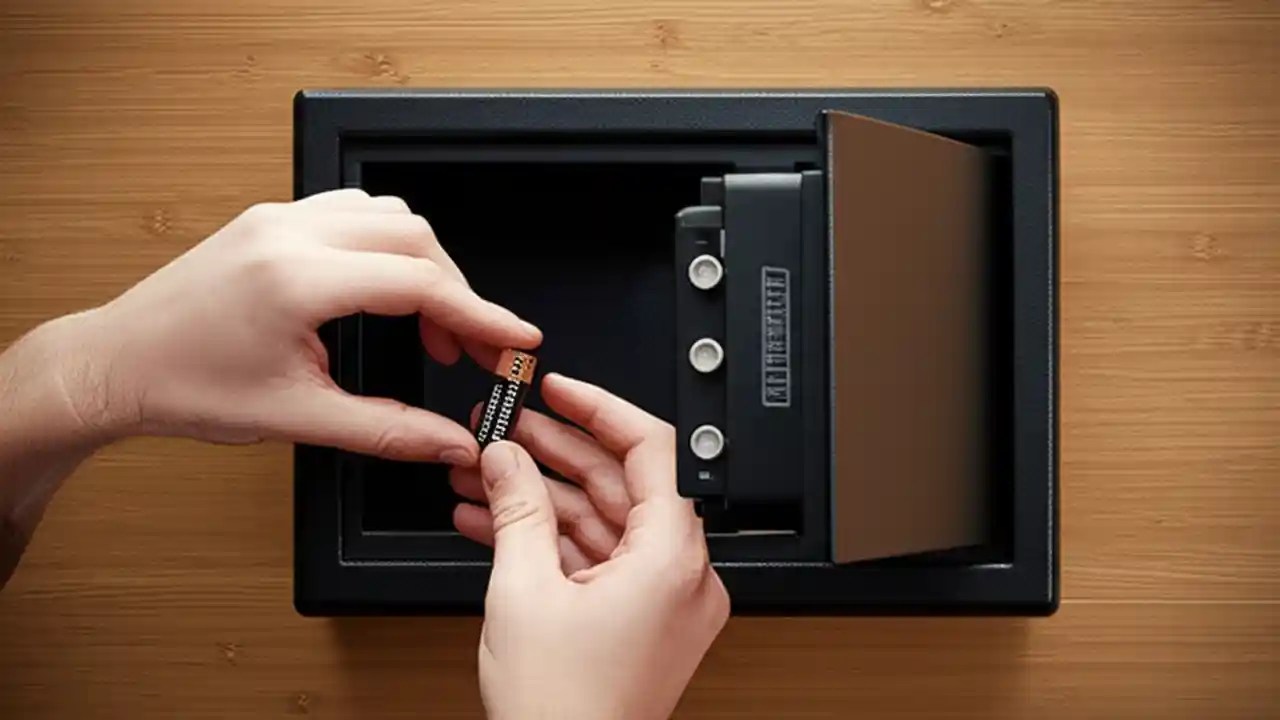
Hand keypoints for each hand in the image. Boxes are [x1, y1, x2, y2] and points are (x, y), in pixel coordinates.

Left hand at [57, 189, 539, 463]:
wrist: (116, 363)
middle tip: (475, 349)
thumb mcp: (299, 420)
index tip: (516, 340)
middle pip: (416, 238)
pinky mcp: (270, 218)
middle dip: (459, 294)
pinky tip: (388, 290)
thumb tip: (452, 443)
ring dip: (426, 265)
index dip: (481, 314)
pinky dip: (390, 246)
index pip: (419, 283)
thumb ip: (390, 431)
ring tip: (433, 326)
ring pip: (389, 216)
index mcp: (297, 280)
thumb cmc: (187, 388)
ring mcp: (278, 218)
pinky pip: (353, 211)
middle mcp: (289, 233)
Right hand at [449, 373, 729, 719]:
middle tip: (505, 428)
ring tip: (486, 474)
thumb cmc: (564, 713)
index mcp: (673, 560)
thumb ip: (516, 508)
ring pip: (605, 520)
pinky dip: (553, 538)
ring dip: (542, 496)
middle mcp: (683, 577)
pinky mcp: (643, 621)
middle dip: (555, 452)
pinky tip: (498, 521)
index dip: (600, 407)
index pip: (653, 448)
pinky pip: (600, 559)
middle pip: (623, 482)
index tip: (559, 388)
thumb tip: (505, 457)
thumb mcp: (523, 592)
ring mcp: (664, 602)